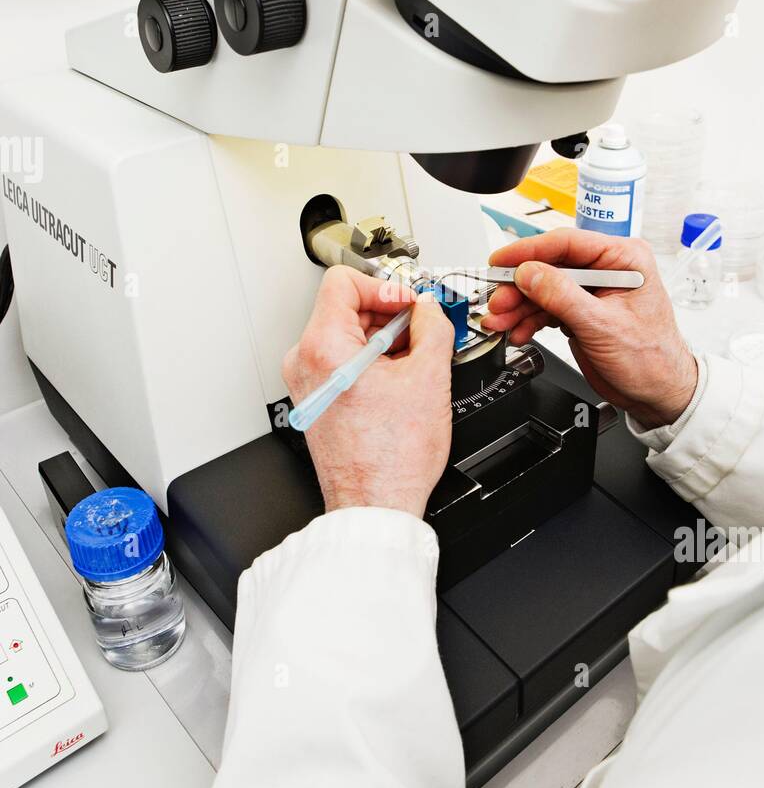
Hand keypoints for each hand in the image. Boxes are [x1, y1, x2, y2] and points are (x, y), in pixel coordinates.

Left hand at [282, 267, 454, 517]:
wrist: (375, 506)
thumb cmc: (390, 460)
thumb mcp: (429, 378)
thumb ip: (433, 327)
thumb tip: (429, 310)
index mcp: (323, 347)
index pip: (343, 282)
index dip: (383, 286)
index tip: (408, 304)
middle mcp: (305, 362)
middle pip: (346, 308)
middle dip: (388, 316)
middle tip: (419, 332)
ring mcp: (307, 383)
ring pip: (346, 336)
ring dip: (383, 341)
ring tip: (413, 363)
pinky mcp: (316, 400)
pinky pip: (343, 362)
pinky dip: (372, 362)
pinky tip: (399, 382)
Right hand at [482, 229, 697, 429]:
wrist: (657, 394)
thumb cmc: (651, 359)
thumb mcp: (602, 326)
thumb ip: (562, 296)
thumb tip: (530, 273)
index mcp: (623, 258)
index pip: (567, 243)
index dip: (529, 251)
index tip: (502, 262)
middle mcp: (606, 270)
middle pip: (549, 266)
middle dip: (519, 287)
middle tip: (498, 302)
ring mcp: (591, 291)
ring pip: (542, 289)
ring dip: (518, 306)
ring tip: (501, 322)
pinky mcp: (580, 312)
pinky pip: (546, 308)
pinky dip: (528, 320)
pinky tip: (518, 331)